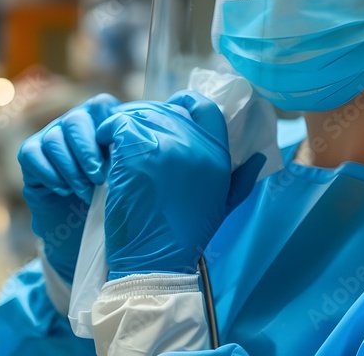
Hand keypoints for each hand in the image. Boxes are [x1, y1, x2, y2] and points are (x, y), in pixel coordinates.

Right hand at [19, 93, 120, 282]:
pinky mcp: (31, 155)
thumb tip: (160, 120)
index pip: (101, 105)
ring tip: (86, 192)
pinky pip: (33, 155)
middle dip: (88, 152)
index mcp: (101, 121)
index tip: (119, 153)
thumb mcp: (130, 175)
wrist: (84, 229)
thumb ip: (136, 151)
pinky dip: (49, 173)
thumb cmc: (114, 198)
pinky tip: (64, 190)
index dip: (109, 125)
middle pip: (76, 121)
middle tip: (100, 178)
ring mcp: (51, 137)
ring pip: (54, 139)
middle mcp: (75, 125)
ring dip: (71, 169)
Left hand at [96, 90, 258, 276]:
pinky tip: (104, 149)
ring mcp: (168, 144)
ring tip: (113, 144)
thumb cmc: (186, 238)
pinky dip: (107, 132)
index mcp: (219, 156)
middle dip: (146, 117)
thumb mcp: (223, 206)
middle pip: (168, 109)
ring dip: (123, 126)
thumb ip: (242, 179)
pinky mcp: (138, 148)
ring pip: (140, 113)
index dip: (186, 102)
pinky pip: (119, 124)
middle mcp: (197, 144)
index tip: (170, 108)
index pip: (207, 107)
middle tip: (129, 133)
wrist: (157, 260)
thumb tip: (259, 158)